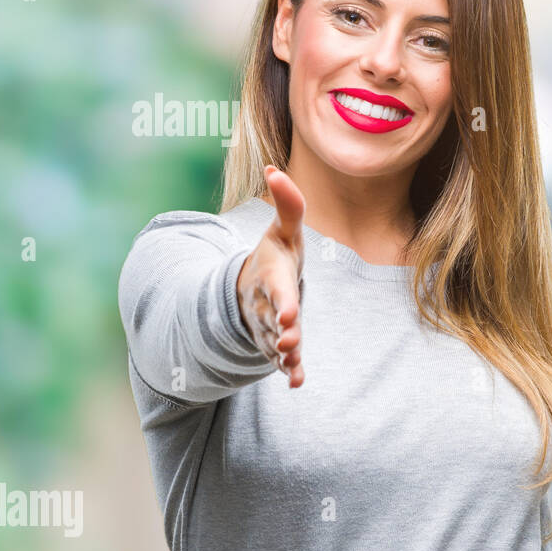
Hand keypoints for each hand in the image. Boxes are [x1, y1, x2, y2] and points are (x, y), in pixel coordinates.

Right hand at [237, 166, 305, 387]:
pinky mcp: (277, 343)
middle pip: (274, 320)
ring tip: (291, 363)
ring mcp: (270, 326)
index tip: (290, 312)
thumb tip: (274, 168)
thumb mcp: (284, 231)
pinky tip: (297, 383)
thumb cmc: (276, 257)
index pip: (278, 289)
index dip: (283, 300)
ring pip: (275, 342)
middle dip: (282, 331)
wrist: (253, 287)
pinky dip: (290, 372)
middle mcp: (267, 304)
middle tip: (290, 341)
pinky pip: (283, 360)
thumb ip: (288, 204)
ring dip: (284, 354)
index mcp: (272, 277)